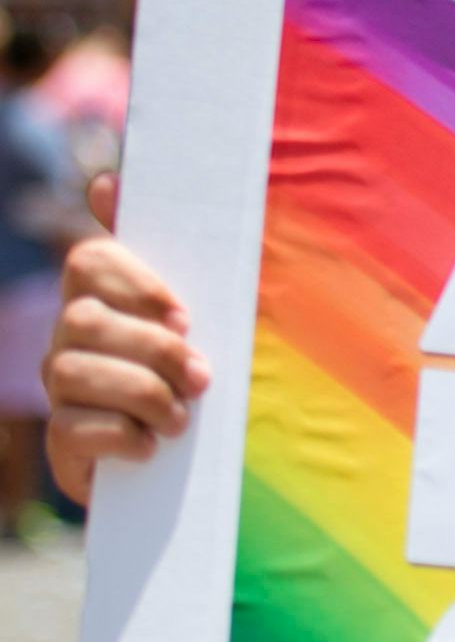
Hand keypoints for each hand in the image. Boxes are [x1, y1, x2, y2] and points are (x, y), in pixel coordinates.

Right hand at [41, 172, 209, 504]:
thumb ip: (178, 253)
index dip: (136, 284)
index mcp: (104, 295)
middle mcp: (70, 335)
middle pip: (84, 319)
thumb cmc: (197, 369)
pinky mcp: (63, 440)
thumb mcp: (206, 311)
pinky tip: (150, 445)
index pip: (90, 259)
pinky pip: (72, 428)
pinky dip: (121, 437)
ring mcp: (60, 386)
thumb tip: (109, 182)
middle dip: (153, 349)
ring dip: (142, 396)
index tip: (184, 315)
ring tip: (180, 417)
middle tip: (200, 377)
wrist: (190, 459)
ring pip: (73, 371)